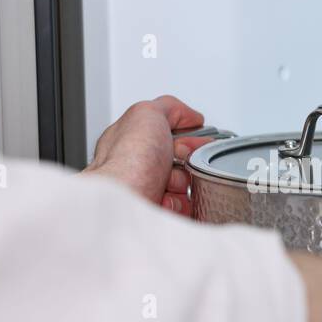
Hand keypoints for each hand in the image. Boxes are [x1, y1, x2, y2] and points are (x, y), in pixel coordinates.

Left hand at [83, 95, 214, 214]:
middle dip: (188, 160)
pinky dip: (181, 205)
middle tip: (180, 160)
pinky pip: (183, 209)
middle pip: (180, 161)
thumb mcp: (148, 113)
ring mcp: (146, 191)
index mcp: (131, 140)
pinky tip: (166, 201)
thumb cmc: (128, 159)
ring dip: (184, 184)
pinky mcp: (157, 214)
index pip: (167, 133)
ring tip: (169, 184)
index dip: (186, 134)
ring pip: (184, 187)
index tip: (197, 136)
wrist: (124, 200)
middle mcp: (137, 167)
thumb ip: (169, 108)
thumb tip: (190, 116)